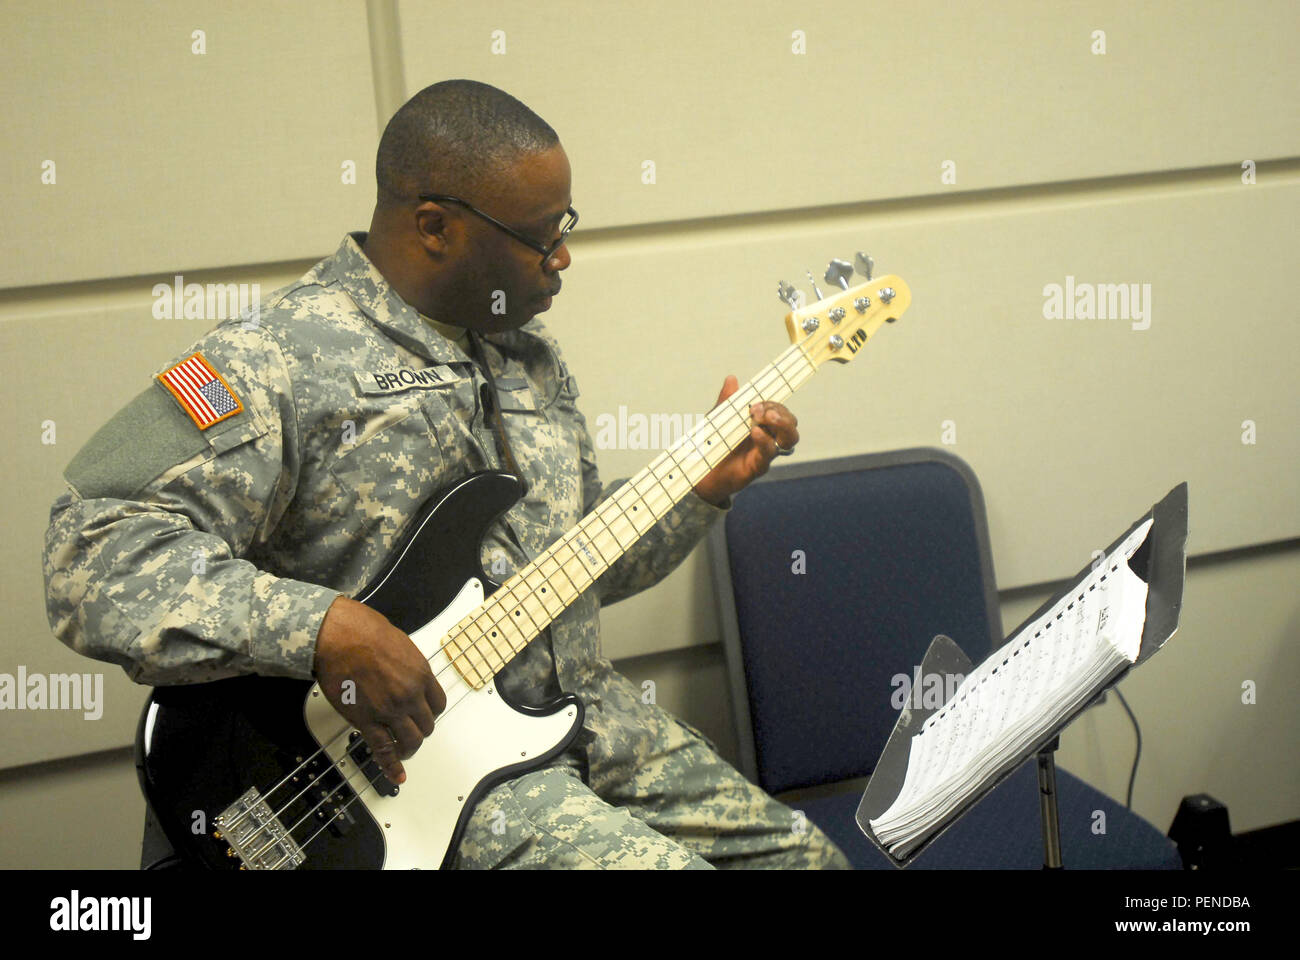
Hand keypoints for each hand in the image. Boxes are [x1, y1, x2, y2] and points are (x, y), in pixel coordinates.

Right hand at [312, 595, 445, 783]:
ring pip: (411, 741)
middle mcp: (410, 694)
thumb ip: (407, 664)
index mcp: (420, 673)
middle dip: (419, 729)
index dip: (431, 712)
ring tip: (403, 750)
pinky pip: (384, 750)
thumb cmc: (362, 631)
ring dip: (409, 748)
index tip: (424, 714)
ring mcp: (390, 710)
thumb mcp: (399, 643)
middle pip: (426, 724)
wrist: (336, 636)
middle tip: (410, 730)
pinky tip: (396, 774)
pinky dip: (391, 766)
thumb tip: (405, 672)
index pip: (438, 703)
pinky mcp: (367, 721)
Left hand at [692, 375, 798, 505]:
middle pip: (791, 423)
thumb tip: (732, 379)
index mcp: (762, 424)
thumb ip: (726, 401)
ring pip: (790, 438)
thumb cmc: (714, 445)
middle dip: (780, 412)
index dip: (774, 404)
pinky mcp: (758, 466)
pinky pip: (769, 454)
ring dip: (783, 425)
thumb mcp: (717, 419)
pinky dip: (765, 441)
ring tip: (766, 417)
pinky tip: (755, 432)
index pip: (780, 410)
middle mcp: (769, 437)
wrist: (701, 471)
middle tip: (758, 410)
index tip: (756, 402)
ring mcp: (766, 453)